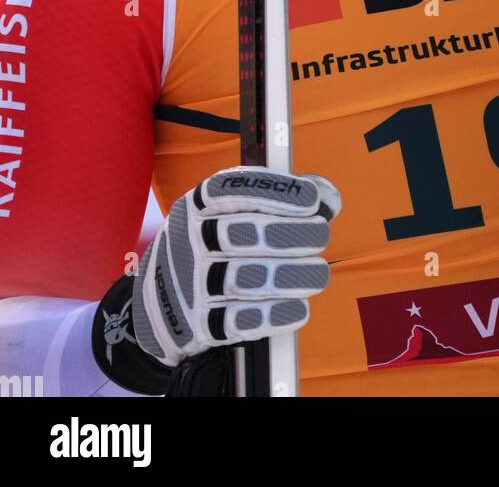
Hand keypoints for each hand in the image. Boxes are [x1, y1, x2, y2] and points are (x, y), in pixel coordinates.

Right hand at [132, 166, 339, 367]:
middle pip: (244, 233)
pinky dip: (275, 314)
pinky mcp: (196, 324)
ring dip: (291, 275)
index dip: (276, 191)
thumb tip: (327, 196)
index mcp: (197, 205)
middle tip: (320, 235)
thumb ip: (275, 200)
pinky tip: (298, 307)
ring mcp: (189, 283)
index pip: (231, 188)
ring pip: (246, 277)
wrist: (157, 306)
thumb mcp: (227, 214)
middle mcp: (188, 239)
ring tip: (318, 274)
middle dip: (293, 233)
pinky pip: (239, 321)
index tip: (313, 199)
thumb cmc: (209, 248)